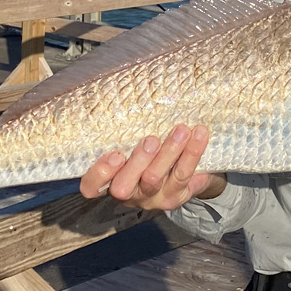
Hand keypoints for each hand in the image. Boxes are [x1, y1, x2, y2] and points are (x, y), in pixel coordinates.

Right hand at [79, 124, 226, 209]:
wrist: (186, 172)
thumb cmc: (150, 151)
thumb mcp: (133, 143)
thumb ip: (126, 130)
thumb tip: (127, 92)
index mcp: (110, 180)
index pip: (91, 187)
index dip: (98, 175)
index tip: (114, 154)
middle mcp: (128, 194)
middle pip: (123, 188)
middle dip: (137, 162)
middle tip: (151, 139)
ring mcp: (151, 198)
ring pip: (155, 179)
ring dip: (168, 152)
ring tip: (181, 130)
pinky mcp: (175, 197)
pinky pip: (183, 174)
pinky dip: (192, 152)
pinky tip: (199, 134)